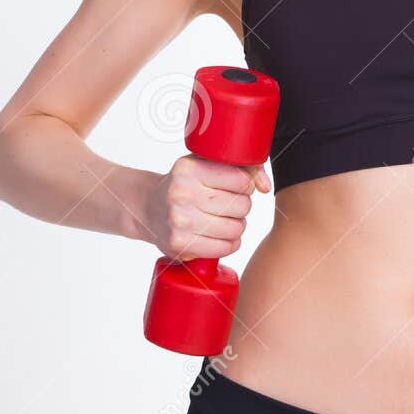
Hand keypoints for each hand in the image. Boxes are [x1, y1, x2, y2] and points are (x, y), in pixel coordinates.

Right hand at [143, 155, 270, 259]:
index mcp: (189, 169)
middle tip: (227, 206)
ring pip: (236, 228)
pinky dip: (228, 244)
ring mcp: (179, 220)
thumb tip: (265, 187)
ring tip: (222, 220)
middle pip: (241, 206)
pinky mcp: (179, 244)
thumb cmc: (186, 184)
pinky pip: (225, 247)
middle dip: (241, 207)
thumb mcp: (206, 165)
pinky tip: (218, 236)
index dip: (245, 186)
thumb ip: (243, 168)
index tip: (235, 187)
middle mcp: (182, 193)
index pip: (241, 180)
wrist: (148, 207)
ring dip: (236, 226)